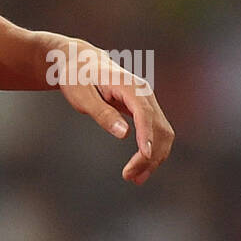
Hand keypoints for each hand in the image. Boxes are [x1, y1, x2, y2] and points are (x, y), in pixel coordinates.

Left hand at [39, 34, 174, 184]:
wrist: (81, 62)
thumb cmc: (78, 77)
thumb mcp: (82, 95)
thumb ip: (102, 113)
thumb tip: (124, 134)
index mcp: (129, 85)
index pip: (144, 113)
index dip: (147, 136)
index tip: (144, 158)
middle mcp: (144, 92)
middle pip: (158, 127)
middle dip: (149, 155)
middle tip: (130, 177)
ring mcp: (147, 100)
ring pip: (162, 132)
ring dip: (154, 157)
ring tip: (135, 179)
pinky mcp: (146, 109)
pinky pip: (157, 132)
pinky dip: (153, 151)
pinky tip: (141, 167)